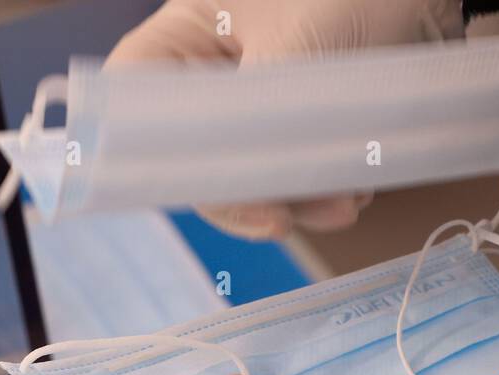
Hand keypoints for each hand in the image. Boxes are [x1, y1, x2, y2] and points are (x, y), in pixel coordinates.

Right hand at [105, 0, 464, 239]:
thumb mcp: (298, 48)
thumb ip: (258, 120)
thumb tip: (246, 191)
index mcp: (187, 33)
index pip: (142, 110)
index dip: (171, 164)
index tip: (230, 200)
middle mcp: (213, 67)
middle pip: (200, 152)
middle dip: (251, 191)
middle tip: (291, 218)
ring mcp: (259, 95)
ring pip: (255, 168)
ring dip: (298, 197)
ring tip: (345, 200)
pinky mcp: (305, 115)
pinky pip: (299, 164)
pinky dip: (325, 184)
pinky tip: (356, 185)